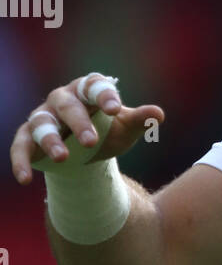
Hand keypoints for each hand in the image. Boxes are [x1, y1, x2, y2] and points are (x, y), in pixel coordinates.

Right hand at [10, 73, 164, 183]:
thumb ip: (141, 120)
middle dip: (79, 123)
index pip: (93, 85)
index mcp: (86, 91)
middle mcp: (62, 99)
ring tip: (63, 158)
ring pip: (41, 124)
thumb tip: (159, 114)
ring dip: (50, 140)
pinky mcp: (27, 138)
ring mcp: (42, 117)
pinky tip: (25, 179)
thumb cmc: (107, 131)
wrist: (87, 153)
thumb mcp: (125, 128)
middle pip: (67, 105)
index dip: (103, 95)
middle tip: (92, 143)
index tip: (115, 109)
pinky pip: (20, 146)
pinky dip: (21, 162)